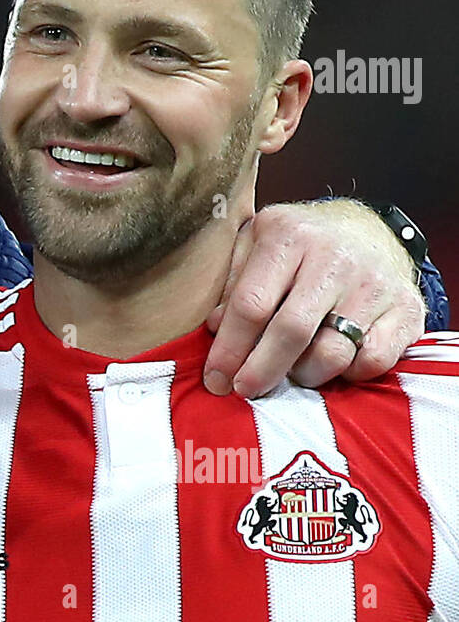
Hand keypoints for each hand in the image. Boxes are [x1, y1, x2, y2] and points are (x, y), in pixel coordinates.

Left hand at [203, 200, 424, 397]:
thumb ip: (233, 282)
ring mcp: (374, 283)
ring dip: (304, 374)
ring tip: (292, 370)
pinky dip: (349, 373)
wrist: (368, 231)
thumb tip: (215, 327)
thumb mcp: (256, 243)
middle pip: (291, 331)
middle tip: (244, 390)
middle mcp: (335, 257)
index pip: (251, 304)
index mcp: (289, 236)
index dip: (229, 349)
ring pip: (332, 353)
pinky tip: (334, 362)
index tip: (215, 378)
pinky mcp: (406, 308)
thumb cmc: (298, 247)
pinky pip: (373, 362)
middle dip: (261, 370)